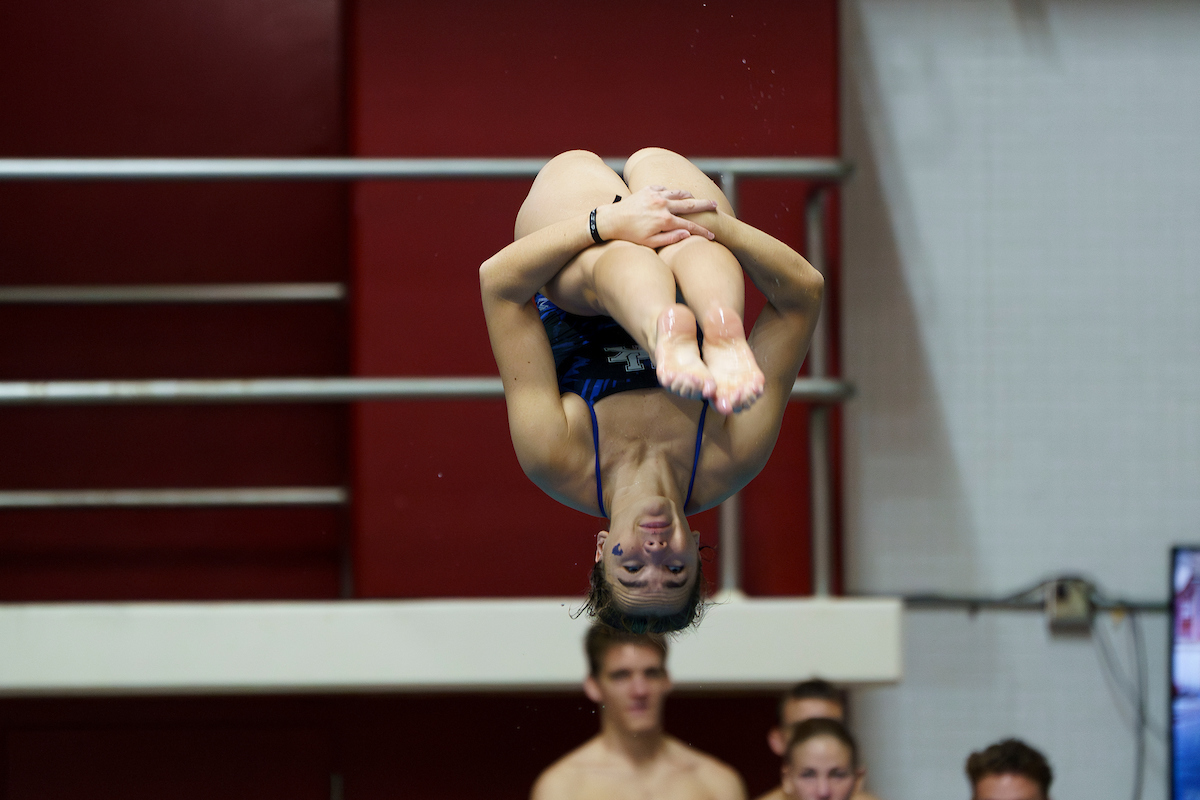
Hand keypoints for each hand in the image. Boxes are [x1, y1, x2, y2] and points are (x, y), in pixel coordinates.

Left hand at [594, 185, 717, 248]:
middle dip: (704, 206)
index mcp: (665, 220)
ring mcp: (655, 195)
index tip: (712, 235)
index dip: (702, 232)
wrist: (611, 220)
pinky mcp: (647, 189)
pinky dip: (671, 191)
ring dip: (689, 195)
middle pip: (689, 205)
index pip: (690, 226)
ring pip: (678, 193)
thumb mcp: (650, 242)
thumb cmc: (630, 235)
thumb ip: (670, 238)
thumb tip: (687, 234)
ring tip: (695, 197)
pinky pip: (664, 188)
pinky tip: (674, 194)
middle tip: (715, 205)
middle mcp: (663, 205)